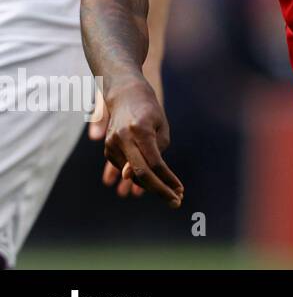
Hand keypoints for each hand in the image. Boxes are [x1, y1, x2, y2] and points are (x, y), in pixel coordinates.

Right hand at [89, 64, 163, 197]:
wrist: (125, 93)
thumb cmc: (150, 109)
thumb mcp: (161, 126)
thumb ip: (156, 151)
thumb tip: (134, 177)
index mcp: (140, 131)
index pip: (155, 164)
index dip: (168, 180)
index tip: (180, 192)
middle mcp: (123, 139)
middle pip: (141, 174)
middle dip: (159, 190)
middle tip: (176, 202)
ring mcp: (112, 145)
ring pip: (132, 174)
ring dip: (151, 185)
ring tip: (170, 192)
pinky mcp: (108, 149)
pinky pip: (127, 169)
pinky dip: (140, 176)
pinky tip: (154, 178)